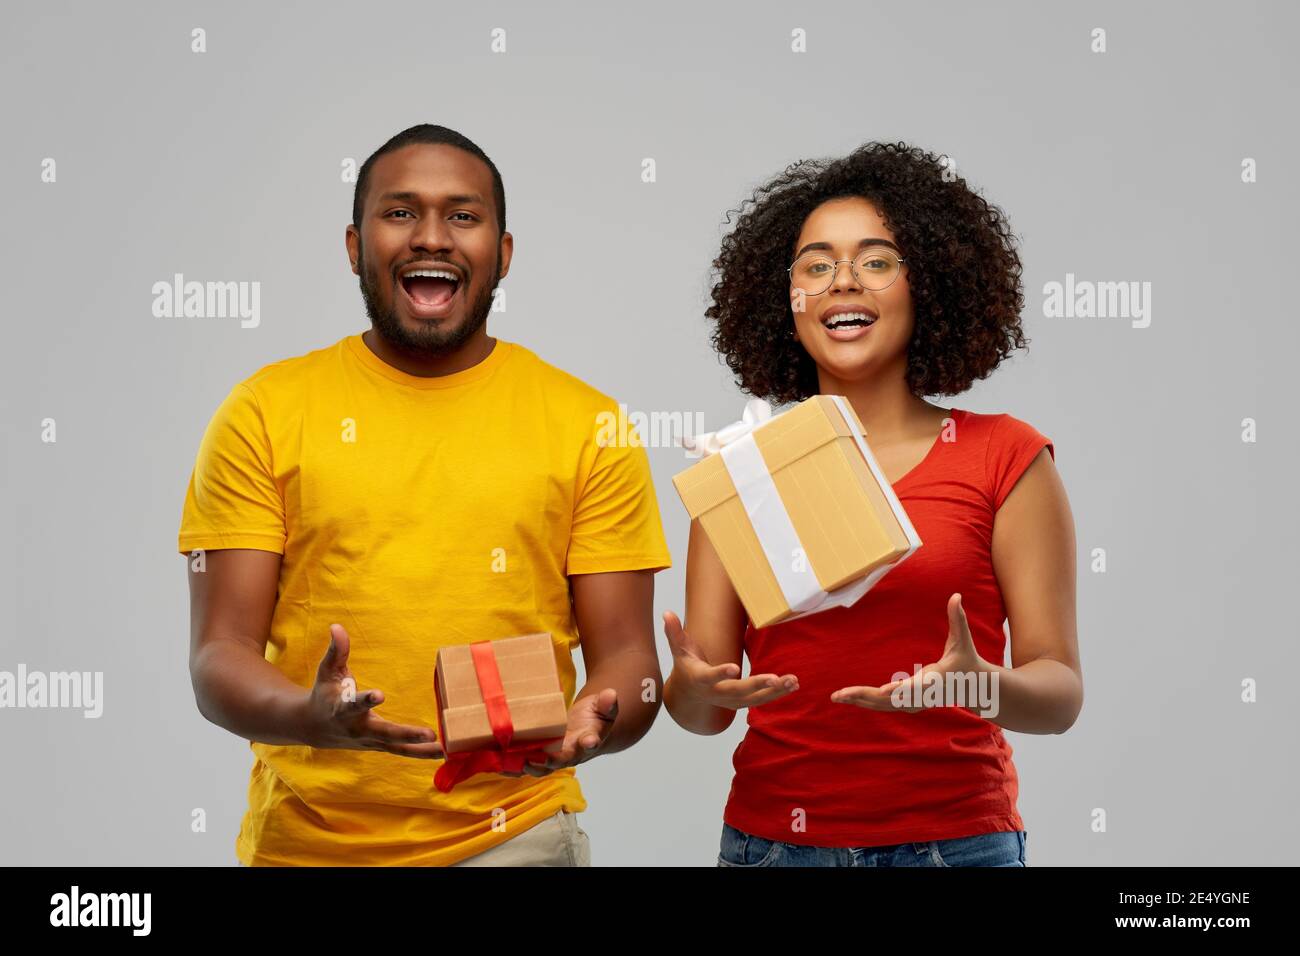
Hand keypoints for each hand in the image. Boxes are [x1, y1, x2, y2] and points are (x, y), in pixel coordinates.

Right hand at [301, 624, 444, 757]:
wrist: (315, 728)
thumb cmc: (325, 694)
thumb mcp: (327, 672)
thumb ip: (336, 651)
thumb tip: (336, 626)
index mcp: (343, 709)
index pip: (355, 705)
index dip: (366, 700)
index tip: (379, 694)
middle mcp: (359, 729)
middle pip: (385, 733)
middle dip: (407, 734)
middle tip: (430, 733)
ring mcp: (371, 741)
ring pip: (398, 748)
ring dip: (422, 749)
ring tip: (446, 748)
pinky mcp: (381, 746)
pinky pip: (403, 751)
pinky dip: (422, 753)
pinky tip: (445, 752)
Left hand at [498, 688, 617, 777]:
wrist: (588, 731)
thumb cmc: (594, 719)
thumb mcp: (604, 708)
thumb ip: (608, 704)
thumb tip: (612, 694)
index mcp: (588, 741)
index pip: (590, 743)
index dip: (590, 742)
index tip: (589, 740)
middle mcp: (570, 754)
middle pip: (559, 761)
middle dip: (548, 760)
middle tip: (538, 758)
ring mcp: (553, 758)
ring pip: (539, 767)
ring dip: (525, 766)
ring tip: (510, 763)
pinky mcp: (539, 757)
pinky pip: (524, 765)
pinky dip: (510, 766)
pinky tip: (495, 764)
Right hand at [662, 610, 797, 709]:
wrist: (691, 694)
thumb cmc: (687, 666)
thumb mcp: (679, 649)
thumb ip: (674, 632)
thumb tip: (666, 613)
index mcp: (701, 679)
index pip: (710, 677)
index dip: (721, 673)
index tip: (734, 668)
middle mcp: (717, 693)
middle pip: (738, 691)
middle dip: (757, 685)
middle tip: (774, 678)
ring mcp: (731, 701)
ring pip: (755, 699)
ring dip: (775, 691)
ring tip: (792, 681)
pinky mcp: (743, 702)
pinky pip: (762, 700)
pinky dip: (778, 693)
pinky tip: (793, 684)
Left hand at [831, 593, 989, 712]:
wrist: (973, 687)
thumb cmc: (966, 660)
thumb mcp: (963, 639)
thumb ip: (958, 618)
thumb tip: (957, 595)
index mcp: (933, 680)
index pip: (914, 686)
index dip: (899, 689)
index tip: (883, 691)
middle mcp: (920, 696)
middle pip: (888, 699)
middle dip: (863, 697)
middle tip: (840, 695)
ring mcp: (913, 703)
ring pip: (882, 705)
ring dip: (859, 701)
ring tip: (836, 697)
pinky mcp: (908, 705)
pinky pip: (883, 705)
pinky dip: (865, 702)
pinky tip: (848, 699)